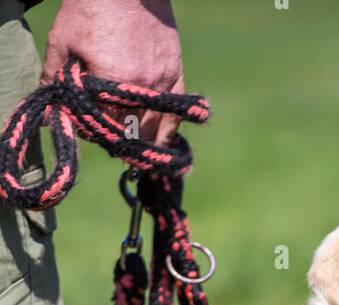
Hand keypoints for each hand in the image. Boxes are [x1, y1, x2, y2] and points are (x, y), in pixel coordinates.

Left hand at [42, 0, 183, 145]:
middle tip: (106, 136)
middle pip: (129, 133)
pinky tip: (158, 142)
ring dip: (140, 140)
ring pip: (153, 130)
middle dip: (116, 138)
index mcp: (111, 80)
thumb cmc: (90, 7)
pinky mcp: (175, 75)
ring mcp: (161, 83)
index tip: (85, 127)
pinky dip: (166, 133)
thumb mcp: (63, 40)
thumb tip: (49, 114)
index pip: (101, 126)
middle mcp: (140, 87)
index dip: (91, 131)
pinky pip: (175, 116)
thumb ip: (53, 78)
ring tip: (130, 144)